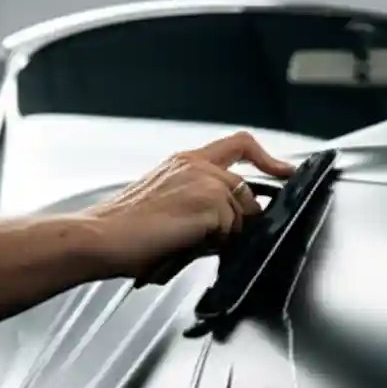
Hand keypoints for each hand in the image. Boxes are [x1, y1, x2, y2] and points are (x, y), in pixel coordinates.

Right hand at [81, 132, 293, 284]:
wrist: (102, 237)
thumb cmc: (125, 230)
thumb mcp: (169, 206)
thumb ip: (203, 206)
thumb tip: (232, 226)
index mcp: (185, 161)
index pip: (239, 145)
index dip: (268, 158)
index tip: (284, 171)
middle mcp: (197, 164)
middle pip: (247, 190)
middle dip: (240, 218)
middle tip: (210, 236)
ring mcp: (205, 180)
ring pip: (241, 213)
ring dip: (223, 234)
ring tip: (185, 239)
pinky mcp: (210, 200)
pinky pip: (232, 229)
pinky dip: (215, 242)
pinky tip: (186, 241)